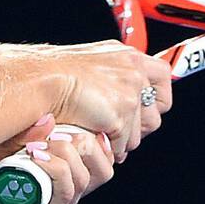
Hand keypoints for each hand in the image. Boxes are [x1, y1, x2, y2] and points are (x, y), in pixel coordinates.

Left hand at [0, 115, 116, 203]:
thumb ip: (15, 141)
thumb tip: (48, 117)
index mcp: (47, 177)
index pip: (88, 150)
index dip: (84, 129)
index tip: (60, 113)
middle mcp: (56, 195)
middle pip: (100, 164)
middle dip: (85, 138)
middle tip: (55, 132)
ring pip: (87, 177)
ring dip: (69, 152)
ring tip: (40, 147)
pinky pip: (66, 194)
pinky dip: (58, 171)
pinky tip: (39, 160)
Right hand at [52, 41, 171, 163]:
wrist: (41, 79)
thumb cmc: (54, 73)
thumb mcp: (92, 64)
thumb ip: (112, 76)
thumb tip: (121, 97)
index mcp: (127, 56)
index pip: (163, 75)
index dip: (155, 97)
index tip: (144, 109)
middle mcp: (133, 70)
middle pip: (157, 110)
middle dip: (141, 126)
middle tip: (122, 131)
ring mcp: (129, 91)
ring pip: (140, 132)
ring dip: (123, 140)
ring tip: (104, 137)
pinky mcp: (120, 113)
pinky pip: (123, 143)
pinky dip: (110, 147)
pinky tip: (97, 142)